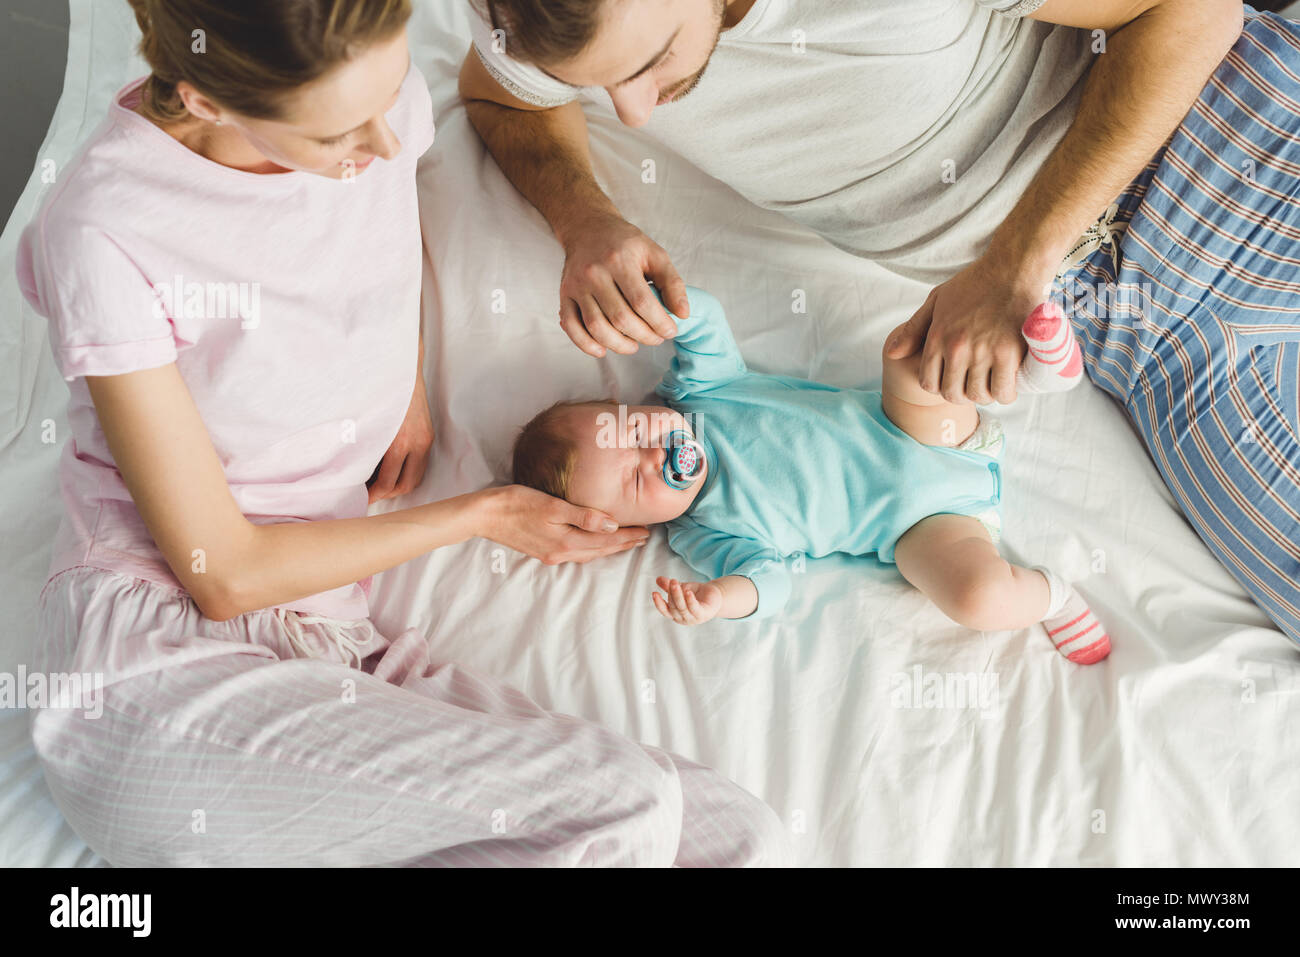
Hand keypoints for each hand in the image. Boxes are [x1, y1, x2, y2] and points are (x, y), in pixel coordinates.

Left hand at [368, 372, 435, 503]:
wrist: (400, 366)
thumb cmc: (376, 390)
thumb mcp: (365, 419)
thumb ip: (364, 445)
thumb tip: (353, 468)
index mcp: (398, 442)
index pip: (387, 482)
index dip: (372, 495)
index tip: (360, 497)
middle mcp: (416, 443)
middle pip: (405, 485)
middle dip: (387, 494)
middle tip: (368, 495)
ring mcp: (425, 439)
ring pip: (416, 477)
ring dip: (399, 485)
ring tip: (380, 484)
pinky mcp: (429, 434)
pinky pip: (420, 464)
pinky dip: (407, 472)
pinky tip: (392, 469)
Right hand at [477, 485, 648, 564]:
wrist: (485, 515)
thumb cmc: (517, 503)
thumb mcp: (553, 505)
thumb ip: (583, 516)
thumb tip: (612, 524)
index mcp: (566, 542)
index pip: (606, 539)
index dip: (627, 535)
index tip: (646, 531)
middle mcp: (561, 553)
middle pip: (600, 550)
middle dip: (623, 544)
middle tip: (643, 539)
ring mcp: (550, 554)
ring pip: (588, 554)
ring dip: (609, 548)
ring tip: (626, 542)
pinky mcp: (542, 551)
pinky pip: (575, 554)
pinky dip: (591, 549)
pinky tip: (594, 544)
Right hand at [557, 211, 690, 357]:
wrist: (587, 228)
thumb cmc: (625, 243)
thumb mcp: (654, 254)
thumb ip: (672, 283)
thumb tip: (683, 314)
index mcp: (620, 260)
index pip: (642, 302)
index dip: (659, 322)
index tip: (671, 331)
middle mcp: (595, 273)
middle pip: (620, 318)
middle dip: (643, 336)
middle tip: (656, 338)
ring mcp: (577, 285)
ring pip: (596, 327)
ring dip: (619, 345)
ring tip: (635, 346)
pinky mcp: (564, 294)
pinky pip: (572, 327)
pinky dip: (586, 345)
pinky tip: (603, 350)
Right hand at [652, 576, 723, 624]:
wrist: (714, 596)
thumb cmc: (695, 594)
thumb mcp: (681, 588)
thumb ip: (670, 586)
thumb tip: (658, 579)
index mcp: (675, 614)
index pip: (665, 610)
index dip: (659, 603)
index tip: (654, 593)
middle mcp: (683, 618)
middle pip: (674, 606)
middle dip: (672, 594)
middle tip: (672, 582)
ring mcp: (692, 619)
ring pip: (682, 607)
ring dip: (678, 595)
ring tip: (675, 583)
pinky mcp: (702, 615)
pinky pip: (694, 608)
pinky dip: (690, 600)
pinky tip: (688, 592)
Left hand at [883, 255, 1048, 404]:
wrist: (1011, 268)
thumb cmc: (973, 284)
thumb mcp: (936, 301)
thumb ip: (913, 329)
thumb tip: (891, 354)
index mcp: (937, 338)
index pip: (929, 383)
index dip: (939, 386)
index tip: (952, 380)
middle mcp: (957, 348)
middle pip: (952, 394)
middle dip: (960, 394)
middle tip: (972, 385)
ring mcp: (983, 352)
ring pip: (978, 395)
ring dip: (984, 395)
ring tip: (990, 384)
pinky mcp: (1009, 353)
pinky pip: (1003, 391)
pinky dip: (1005, 394)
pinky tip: (1007, 384)